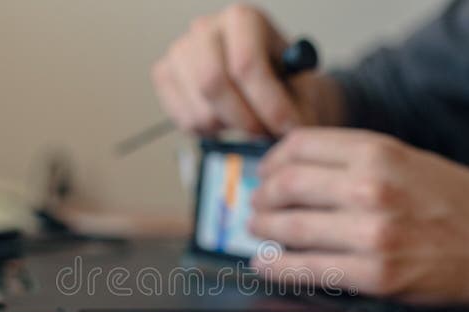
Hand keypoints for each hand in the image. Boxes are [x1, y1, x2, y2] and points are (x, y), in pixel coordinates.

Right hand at [151, 4, 343, 136]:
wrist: (262, 81)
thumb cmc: (282, 82)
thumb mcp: (303, 89)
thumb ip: (297, 107)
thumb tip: (288, 130)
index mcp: (243, 19)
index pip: (246, 63)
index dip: (268, 104)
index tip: (284, 128)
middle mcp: (207, 28)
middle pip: (212, 82)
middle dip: (243, 119)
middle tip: (263, 134)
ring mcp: (181, 51)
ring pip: (197, 107)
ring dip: (227, 129)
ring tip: (247, 126)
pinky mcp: (165, 75)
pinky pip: (182, 119)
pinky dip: (207, 131)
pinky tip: (225, 122)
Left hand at [248, 128, 468, 305]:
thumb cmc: (460, 203)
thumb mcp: (411, 159)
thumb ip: (357, 158)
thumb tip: (300, 165)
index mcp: (379, 151)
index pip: (299, 145)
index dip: (272, 159)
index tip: (266, 171)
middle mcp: (371, 187)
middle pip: (287, 184)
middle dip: (262, 195)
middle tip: (256, 203)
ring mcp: (372, 233)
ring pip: (290, 226)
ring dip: (263, 228)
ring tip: (257, 229)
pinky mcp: (375, 274)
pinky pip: (308, 268)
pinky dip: (276, 266)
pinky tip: (263, 263)